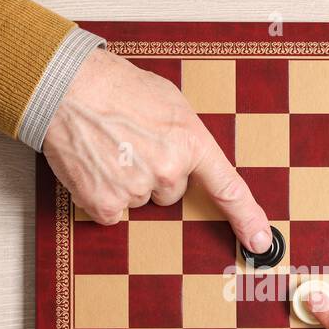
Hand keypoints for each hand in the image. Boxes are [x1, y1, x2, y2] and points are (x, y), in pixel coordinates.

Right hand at [42, 48, 271, 251]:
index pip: (229, 189)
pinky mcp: (106, 204)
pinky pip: (114, 212)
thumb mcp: (169, 102)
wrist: (67, 87)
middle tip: (132, 143)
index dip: (247, 219)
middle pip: (171, 192)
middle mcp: (168, 170)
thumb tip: (187, 154)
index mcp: (191, 142)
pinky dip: (104, 195)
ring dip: (127, 180)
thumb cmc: (115, 87)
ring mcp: (136, 190)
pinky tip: (96, 166)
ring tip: (109, 147)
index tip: (261, 242)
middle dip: (154, 173)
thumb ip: (185, 135)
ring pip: (140, 200)